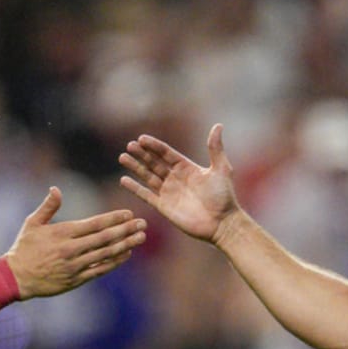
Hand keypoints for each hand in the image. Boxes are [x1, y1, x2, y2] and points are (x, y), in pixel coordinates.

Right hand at [6, 187, 145, 299]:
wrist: (15, 278)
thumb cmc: (24, 248)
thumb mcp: (32, 223)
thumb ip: (48, 206)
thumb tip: (56, 189)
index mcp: (63, 233)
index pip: (94, 224)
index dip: (113, 218)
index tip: (129, 213)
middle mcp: (71, 249)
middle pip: (105, 238)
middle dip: (126, 230)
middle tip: (143, 224)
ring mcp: (75, 266)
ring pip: (105, 254)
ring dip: (125, 245)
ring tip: (140, 238)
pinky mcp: (76, 279)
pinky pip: (99, 270)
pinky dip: (114, 262)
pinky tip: (126, 254)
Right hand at [119, 124, 237, 242]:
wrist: (222, 223)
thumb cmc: (224, 196)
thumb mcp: (221, 169)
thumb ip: (215, 148)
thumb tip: (218, 125)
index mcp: (186, 168)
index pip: (166, 153)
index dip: (154, 146)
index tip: (141, 138)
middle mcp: (175, 178)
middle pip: (154, 163)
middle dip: (141, 154)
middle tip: (129, 146)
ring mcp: (168, 193)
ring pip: (147, 176)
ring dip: (135, 167)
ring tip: (122, 157)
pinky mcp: (164, 207)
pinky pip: (146, 195)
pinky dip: (135, 188)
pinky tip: (124, 180)